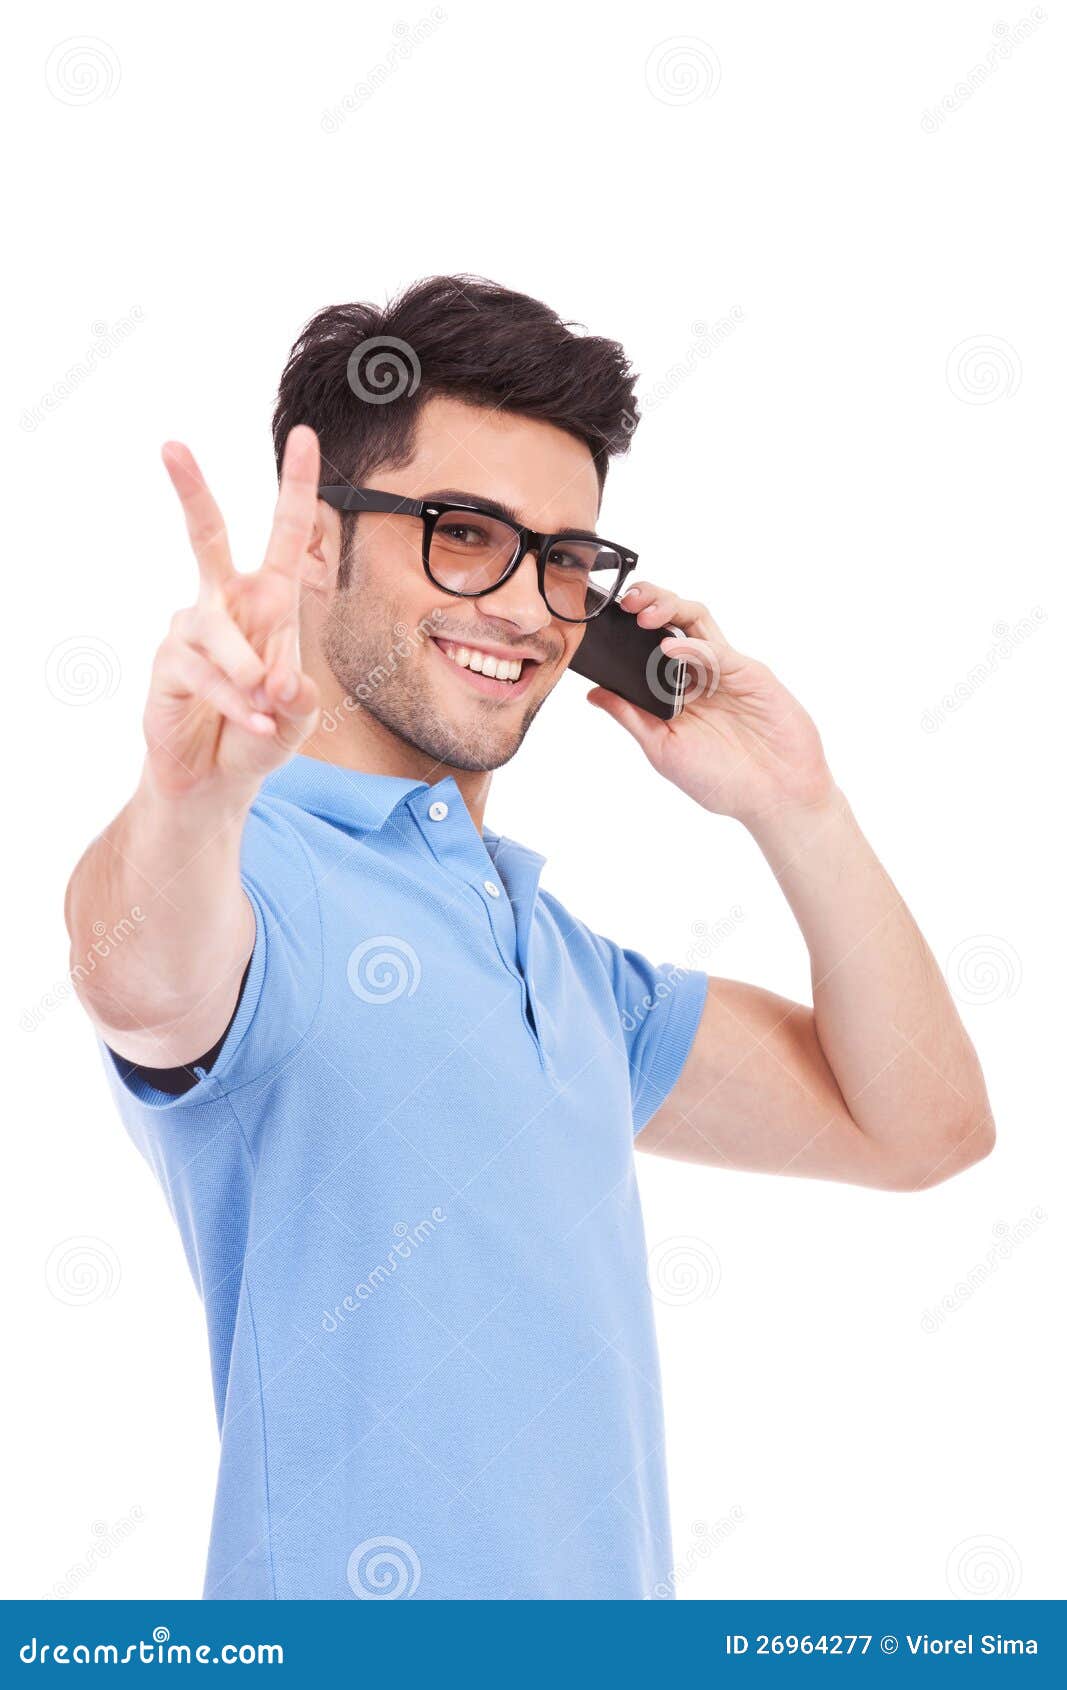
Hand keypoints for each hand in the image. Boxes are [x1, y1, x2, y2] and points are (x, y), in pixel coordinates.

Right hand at [145, 426, 321, 798]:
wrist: (216, 776)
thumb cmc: (260, 732)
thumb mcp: (297, 717)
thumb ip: (299, 698)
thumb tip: (283, 682)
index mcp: (270, 599)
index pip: (286, 534)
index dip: (297, 486)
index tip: (306, 436)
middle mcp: (226, 602)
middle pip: (206, 536)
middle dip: (191, 490)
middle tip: (170, 445)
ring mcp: (192, 629)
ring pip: (218, 631)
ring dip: (247, 671)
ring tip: (266, 702)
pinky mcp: (169, 663)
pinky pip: (206, 676)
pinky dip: (235, 705)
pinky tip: (253, 725)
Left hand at [585, 582, 834, 828]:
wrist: (773, 799)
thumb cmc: (721, 780)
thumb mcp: (662, 748)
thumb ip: (631, 716)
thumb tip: (593, 694)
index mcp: (677, 688)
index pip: (649, 642)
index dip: (628, 626)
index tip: (604, 620)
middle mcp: (700, 672)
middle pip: (675, 620)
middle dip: (649, 601)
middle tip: (625, 603)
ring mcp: (726, 670)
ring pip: (698, 620)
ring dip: (670, 608)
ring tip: (643, 615)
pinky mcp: (750, 675)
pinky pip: (719, 650)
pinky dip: (693, 646)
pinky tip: (669, 650)